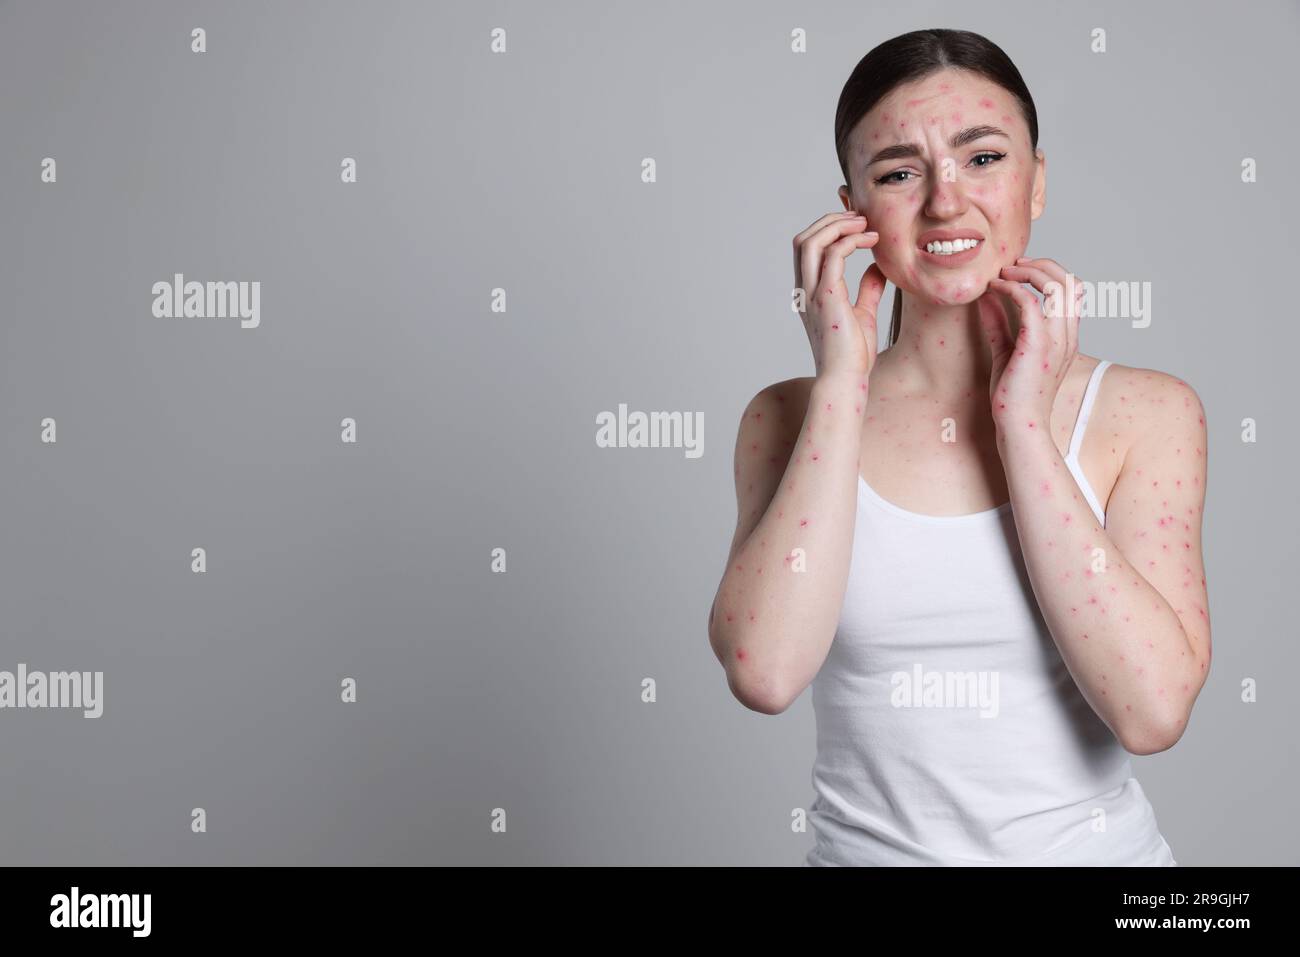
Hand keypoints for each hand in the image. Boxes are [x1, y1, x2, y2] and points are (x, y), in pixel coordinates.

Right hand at [792, 211, 886, 379]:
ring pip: (812, 241)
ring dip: (838, 224)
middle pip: (804, 239)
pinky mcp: (827, 297)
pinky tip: (871, 241)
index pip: (808, 249)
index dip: (828, 228)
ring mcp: (812, 293)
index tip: (857, 224)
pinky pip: (833, 255)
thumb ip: (867, 289)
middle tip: (859, 217)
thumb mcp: (863, 314)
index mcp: (809, 293)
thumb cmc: (852, 355)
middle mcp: (805, 290)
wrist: (846, 379)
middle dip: (830, 220)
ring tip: (865, 223)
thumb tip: (877, 268)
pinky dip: (851, 241)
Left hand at [978, 256, 1084, 432]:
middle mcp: (1067, 335)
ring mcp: (1057, 340)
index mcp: (1065, 335)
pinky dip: (1013, 289)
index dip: (1048, 272)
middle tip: (1011, 266)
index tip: (1018, 271)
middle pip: (1070, 281)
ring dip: (1028, 273)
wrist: (1018, 425)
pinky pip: (1033, 303)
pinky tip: (995, 290)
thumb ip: (999, 324)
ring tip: (1003, 274)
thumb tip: (987, 297)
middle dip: (1041, 265)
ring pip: (1057, 286)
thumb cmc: (1012, 395)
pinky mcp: (1038, 346)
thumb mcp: (1005, 351)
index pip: (1072, 290)